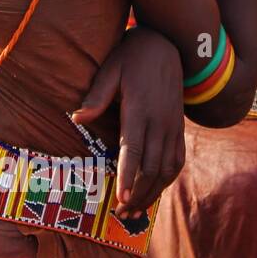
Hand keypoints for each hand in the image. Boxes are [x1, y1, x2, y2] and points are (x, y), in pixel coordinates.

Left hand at [71, 24, 185, 218]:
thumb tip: (77, 118)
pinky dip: (166, 180)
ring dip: (152, 192)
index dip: (128, 176)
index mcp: (141, 110)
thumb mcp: (111, 69)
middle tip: (121, 212)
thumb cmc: (132, 57)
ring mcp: (173, 127)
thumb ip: (97, 95)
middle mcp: (161, 122)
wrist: (167, 45)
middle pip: (152, 167)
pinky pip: (177, 160)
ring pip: (167, 169)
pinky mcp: (179, 128)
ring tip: (134, 210)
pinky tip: (154, 192)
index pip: (134, 150)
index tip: (121, 197)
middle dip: (138, 193)